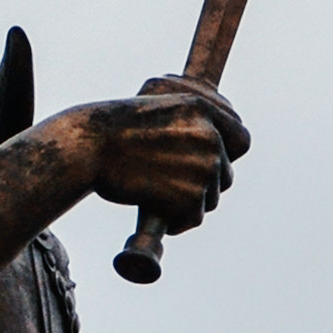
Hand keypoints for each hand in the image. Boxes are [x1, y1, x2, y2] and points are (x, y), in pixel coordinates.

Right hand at [89, 75, 248, 234]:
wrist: (90, 145)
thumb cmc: (110, 131)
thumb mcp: (158, 113)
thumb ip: (186, 128)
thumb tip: (202, 155)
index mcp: (203, 110)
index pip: (242, 140)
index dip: (228, 157)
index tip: (212, 167)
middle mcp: (211, 136)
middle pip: (225, 176)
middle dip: (202, 187)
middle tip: (172, 191)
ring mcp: (203, 166)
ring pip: (210, 199)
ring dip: (187, 206)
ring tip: (157, 199)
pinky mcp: (190, 195)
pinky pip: (194, 218)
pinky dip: (177, 222)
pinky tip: (154, 211)